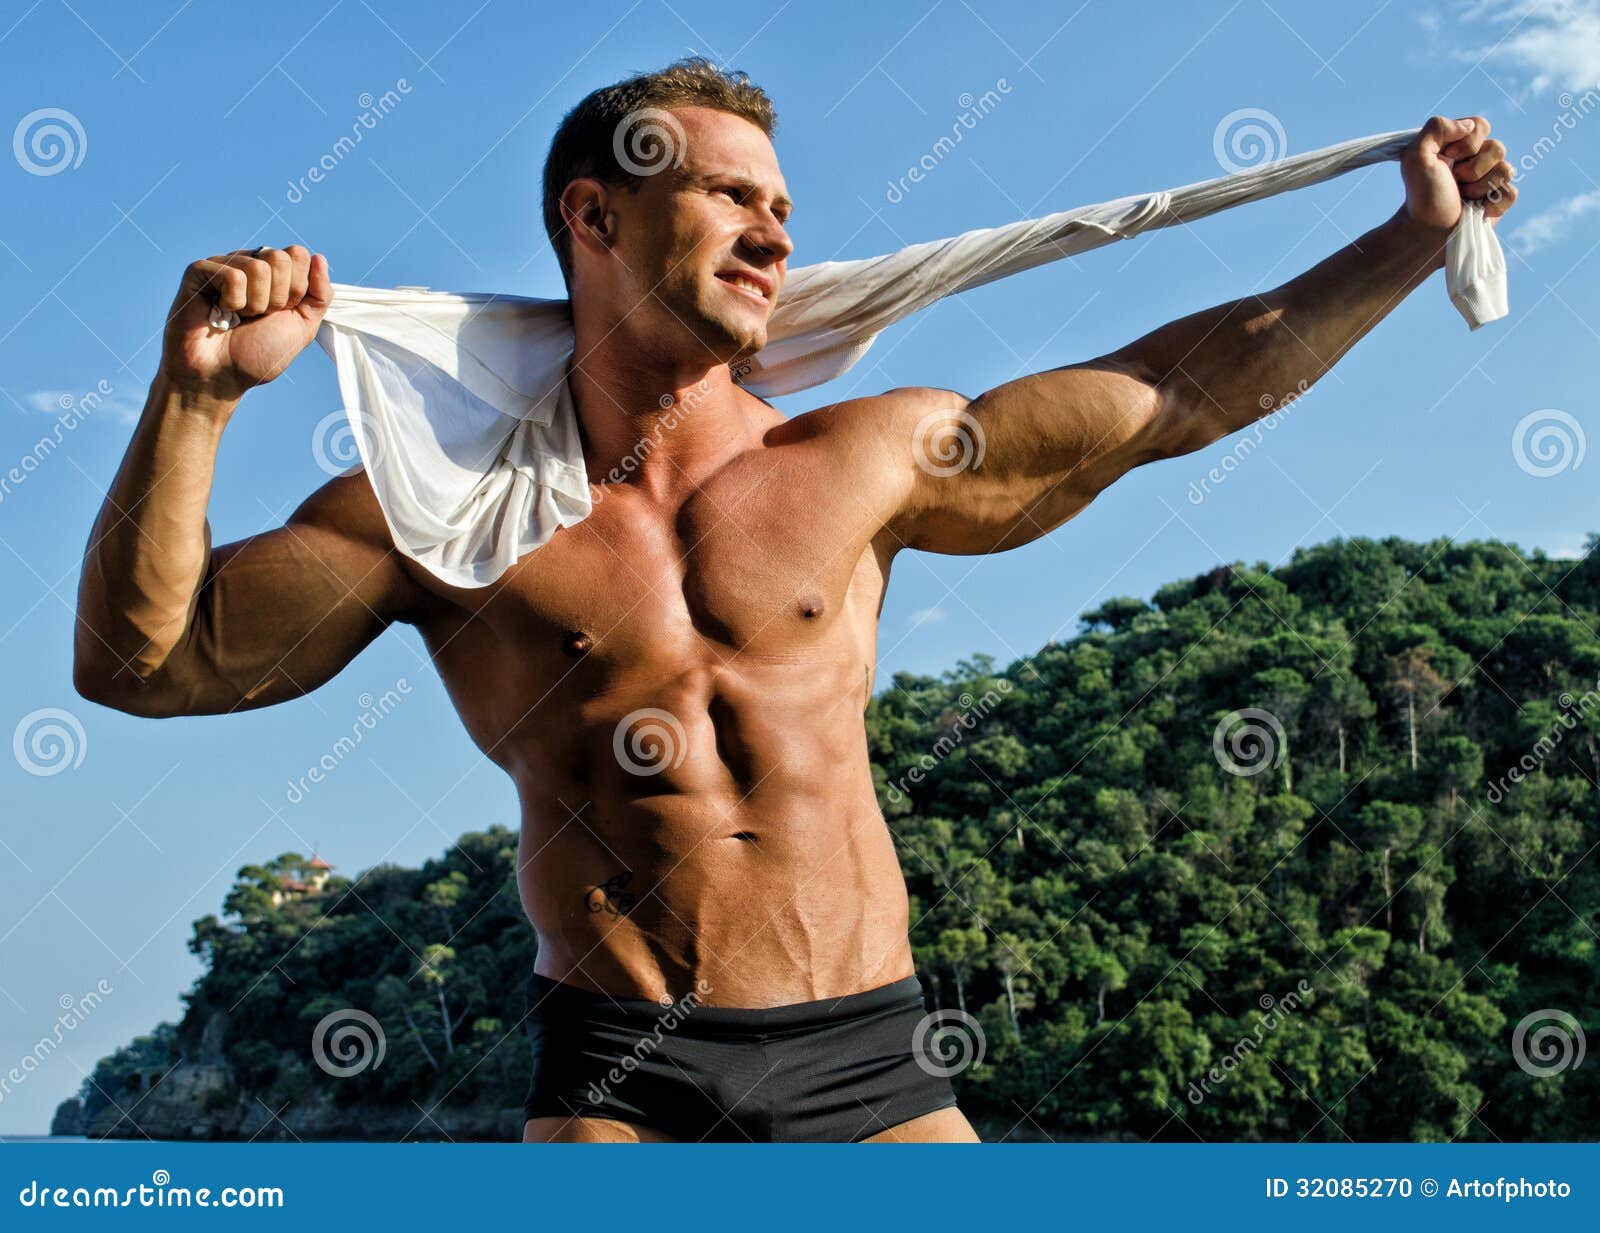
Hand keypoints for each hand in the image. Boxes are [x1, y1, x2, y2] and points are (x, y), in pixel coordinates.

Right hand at [161, 244, 331, 400]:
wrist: (222, 376)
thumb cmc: (258, 354)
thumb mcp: (302, 327)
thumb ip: (319, 294)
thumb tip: (319, 258)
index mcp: (275, 274)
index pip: (299, 255)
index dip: (296, 290)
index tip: (281, 312)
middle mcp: (250, 264)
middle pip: (280, 258)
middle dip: (278, 297)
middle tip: (259, 316)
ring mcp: (224, 265)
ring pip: (258, 267)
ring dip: (255, 304)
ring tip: (238, 317)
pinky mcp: (200, 270)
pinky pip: (233, 275)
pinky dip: (233, 301)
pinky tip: (220, 311)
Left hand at [1399, 115, 1516, 233]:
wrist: (1427, 231)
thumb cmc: (1421, 195)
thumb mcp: (1416, 156)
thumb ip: (1437, 128)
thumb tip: (1468, 125)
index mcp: (1459, 146)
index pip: (1481, 125)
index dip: (1468, 142)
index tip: (1449, 158)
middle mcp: (1478, 160)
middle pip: (1497, 147)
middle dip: (1473, 168)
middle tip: (1454, 181)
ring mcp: (1490, 180)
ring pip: (1506, 170)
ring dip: (1479, 187)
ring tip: (1462, 197)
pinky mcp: (1499, 201)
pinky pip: (1511, 193)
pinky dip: (1491, 203)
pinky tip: (1475, 210)